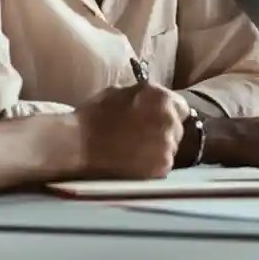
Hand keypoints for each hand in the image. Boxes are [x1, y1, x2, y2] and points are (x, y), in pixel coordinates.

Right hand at [74, 83, 189, 177]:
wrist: (77, 145)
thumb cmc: (94, 117)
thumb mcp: (120, 92)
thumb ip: (143, 95)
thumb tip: (153, 99)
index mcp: (161, 97)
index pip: (180, 107)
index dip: (169, 114)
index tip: (157, 121)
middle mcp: (169, 119)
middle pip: (176, 128)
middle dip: (164, 133)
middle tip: (142, 139)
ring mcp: (167, 144)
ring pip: (171, 148)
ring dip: (158, 150)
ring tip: (134, 152)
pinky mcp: (162, 166)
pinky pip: (163, 166)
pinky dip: (152, 166)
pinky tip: (134, 164)